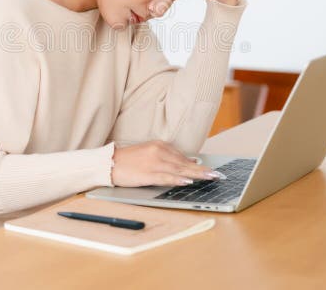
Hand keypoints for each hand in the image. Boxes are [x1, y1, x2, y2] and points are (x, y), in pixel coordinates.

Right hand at [110, 140, 225, 186]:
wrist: (108, 163)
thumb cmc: (128, 160)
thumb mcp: (149, 153)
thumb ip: (169, 157)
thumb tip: (189, 163)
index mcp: (159, 145)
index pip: (183, 157)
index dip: (199, 165)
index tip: (212, 169)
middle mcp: (158, 151)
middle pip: (184, 163)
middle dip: (202, 170)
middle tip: (217, 175)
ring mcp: (153, 162)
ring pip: (178, 169)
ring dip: (196, 174)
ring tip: (209, 178)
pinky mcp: (147, 173)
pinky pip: (165, 177)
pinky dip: (177, 179)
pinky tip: (187, 181)